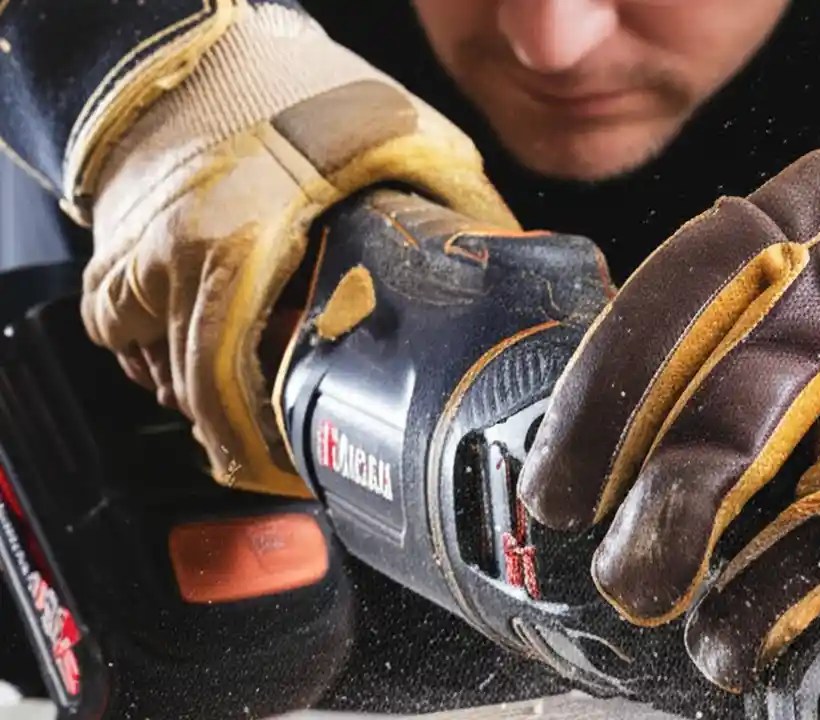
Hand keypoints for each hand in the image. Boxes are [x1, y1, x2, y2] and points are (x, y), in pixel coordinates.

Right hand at [79, 4, 514, 496]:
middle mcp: (171, 259)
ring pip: (155, 368)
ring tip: (256, 402)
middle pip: (193, 389)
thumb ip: (453, 206)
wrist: (197, 49)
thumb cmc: (293, 88)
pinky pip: (123, 332)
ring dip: (204, 395)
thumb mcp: (402, 139)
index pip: (226, 384)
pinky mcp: (115, 252)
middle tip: (288, 447)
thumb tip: (511, 263)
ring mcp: (134, 257)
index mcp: (235, 243)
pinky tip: (209, 352)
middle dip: (241, 429)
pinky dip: (163, 354)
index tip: (294, 466)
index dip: (258, 443)